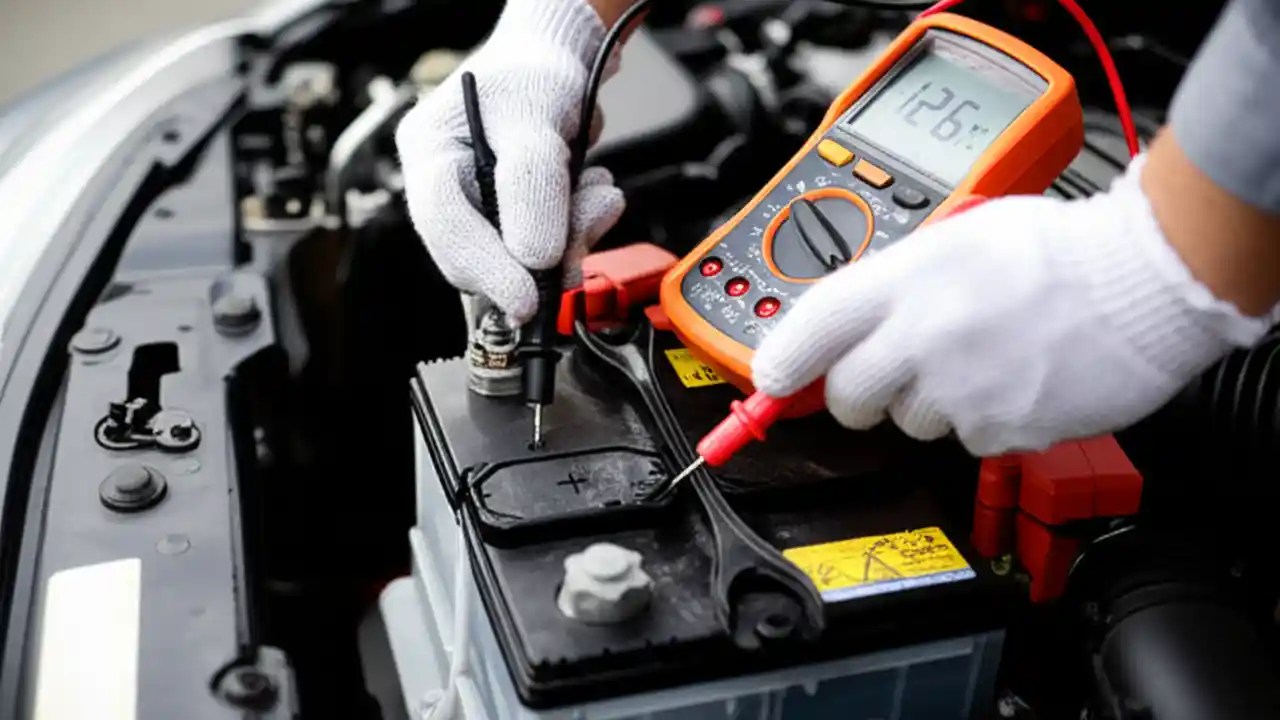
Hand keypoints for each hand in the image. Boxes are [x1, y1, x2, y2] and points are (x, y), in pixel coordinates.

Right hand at [396, 0, 625, 322]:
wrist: (560, 65)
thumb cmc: (535, 75)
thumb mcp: (535, 120)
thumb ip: (533, 186)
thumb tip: (534, 258)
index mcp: (429, 153)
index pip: (445, 224)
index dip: (485, 267)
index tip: (527, 300)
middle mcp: (445, 185)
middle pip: (478, 254)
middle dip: (539, 252)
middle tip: (588, 224)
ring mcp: (478, 206)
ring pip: (517, 258)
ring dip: (571, 236)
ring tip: (599, 196)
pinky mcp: (511, 219)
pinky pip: (543, 248)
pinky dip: (577, 229)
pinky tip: (594, 197)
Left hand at [752, 157, 1270, 455]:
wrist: (1143, 280)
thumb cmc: (1056, 250)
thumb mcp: (956, 235)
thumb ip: (897, 279)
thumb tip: (854, 319)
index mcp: (906, 278)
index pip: (813, 327)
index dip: (781, 360)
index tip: (770, 378)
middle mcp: (922, 336)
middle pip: (846, 397)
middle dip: (854, 394)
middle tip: (884, 374)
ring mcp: (959, 390)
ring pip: (909, 421)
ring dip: (928, 401)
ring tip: (979, 358)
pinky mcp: (998, 430)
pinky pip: (966, 439)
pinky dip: (982, 417)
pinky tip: (1012, 378)